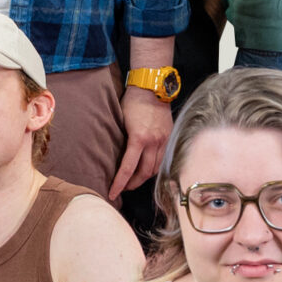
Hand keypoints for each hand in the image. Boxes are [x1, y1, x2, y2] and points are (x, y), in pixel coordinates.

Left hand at [110, 84, 171, 198]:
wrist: (151, 87)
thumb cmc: (132, 102)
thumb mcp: (121, 121)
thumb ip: (122, 140)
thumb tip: (116, 158)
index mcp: (139, 139)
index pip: (127, 168)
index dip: (119, 183)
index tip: (112, 193)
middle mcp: (153, 142)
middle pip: (144, 173)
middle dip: (133, 184)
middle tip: (123, 188)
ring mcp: (163, 140)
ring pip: (155, 168)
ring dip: (144, 177)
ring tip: (133, 180)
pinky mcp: (169, 137)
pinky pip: (162, 158)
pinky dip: (154, 166)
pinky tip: (146, 167)